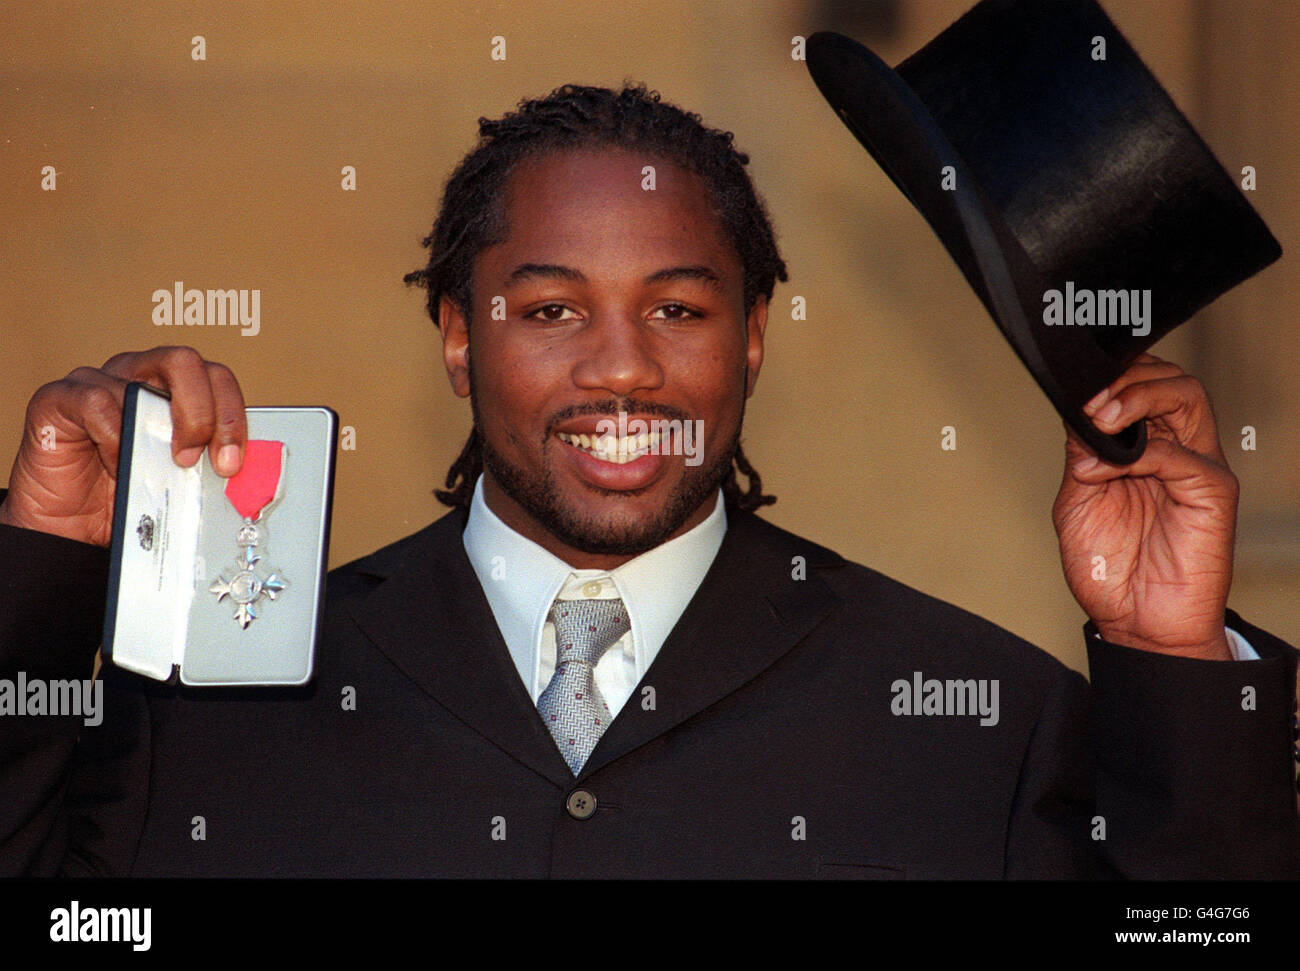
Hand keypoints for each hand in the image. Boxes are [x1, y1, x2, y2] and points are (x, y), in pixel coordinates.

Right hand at [0, 346, 247, 546]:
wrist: (74, 529)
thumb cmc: (130, 496)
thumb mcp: (184, 479)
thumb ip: (211, 462)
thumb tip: (245, 468)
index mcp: (174, 389)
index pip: (216, 378)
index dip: (231, 416)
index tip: (231, 462)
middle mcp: (138, 375)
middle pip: (185, 362)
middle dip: (201, 412)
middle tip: (195, 458)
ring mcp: (97, 381)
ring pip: (138, 377)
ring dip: (154, 431)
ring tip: (152, 469)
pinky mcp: (58, 398)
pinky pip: (96, 401)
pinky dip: (113, 437)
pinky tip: (116, 465)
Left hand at [1052, 353, 1236, 660]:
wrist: (1136, 624)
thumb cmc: (1111, 570)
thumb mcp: (1077, 502)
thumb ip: (1080, 455)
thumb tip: (1078, 414)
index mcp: (1143, 448)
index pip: (1141, 386)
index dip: (1112, 378)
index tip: (1075, 391)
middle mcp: (1175, 450)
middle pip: (1170, 379)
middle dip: (1127, 379)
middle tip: (1091, 404)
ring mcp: (1196, 468)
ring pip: (1187, 397)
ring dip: (1138, 398)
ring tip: (1100, 418)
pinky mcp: (1212, 492)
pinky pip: (1182, 455)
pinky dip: (1139, 454)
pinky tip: (1105, 470)